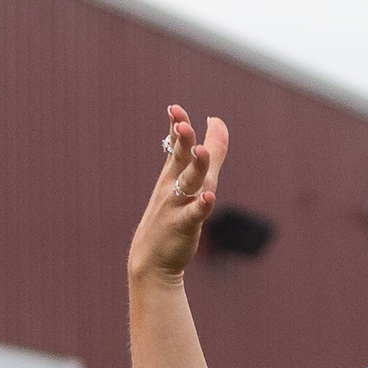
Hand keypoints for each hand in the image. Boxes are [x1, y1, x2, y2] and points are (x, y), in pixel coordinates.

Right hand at [128, 105, 229, 280]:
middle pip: (179, 160)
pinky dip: (201, 206)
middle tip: (183, 124)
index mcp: (173, 173)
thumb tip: (217, 120)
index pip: (174, 146)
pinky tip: (209, 197)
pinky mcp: (183, 226)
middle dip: (182, 141)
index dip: (176, 128)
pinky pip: (194, 215)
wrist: (151, 258)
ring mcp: (177, 206)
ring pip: (188, 184)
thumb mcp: (191, 178)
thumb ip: (211, 150)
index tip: (175, 109)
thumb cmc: (173, 213)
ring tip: (201, 152)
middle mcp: (173, 186)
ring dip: (195, 168)